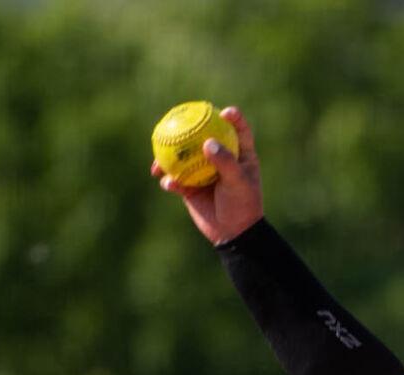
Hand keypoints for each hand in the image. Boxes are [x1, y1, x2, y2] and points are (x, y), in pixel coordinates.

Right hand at [151, 106, 262, 245]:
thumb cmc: (242, 205)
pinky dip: (169, 180)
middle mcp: (220, 159)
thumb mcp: (238, 183)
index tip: (225, 112)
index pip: (237, 131)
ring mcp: (202, 171)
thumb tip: (208, 143)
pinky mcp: (189, 186)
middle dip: (187, 127)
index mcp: (239, 155)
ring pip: (181, 156)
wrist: (233, 233)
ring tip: (161, 157)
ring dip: (168, 155)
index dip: (233, 118)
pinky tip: (168, 183)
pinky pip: (174, 179)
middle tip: (178, 120)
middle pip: (201, 136)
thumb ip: (225, 162)